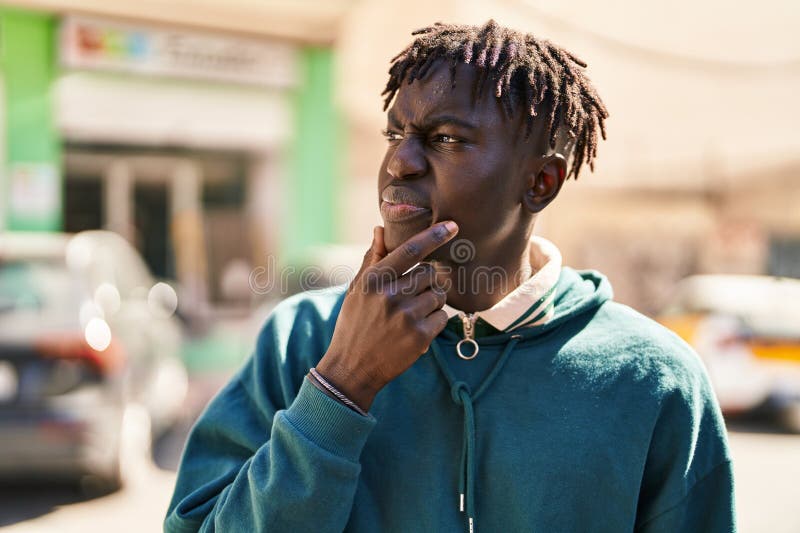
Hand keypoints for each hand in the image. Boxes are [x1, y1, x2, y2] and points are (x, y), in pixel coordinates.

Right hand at [315, 221, 458, 410]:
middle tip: (412, 296)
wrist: (351, 368)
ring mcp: (406, 317)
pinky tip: (416, 330)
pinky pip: (442, 317)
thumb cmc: (354, 324)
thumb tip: (380, 229)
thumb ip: (372, 259)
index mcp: (373, 280)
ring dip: (431, 303)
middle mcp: (389, 296)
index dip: (433, 236)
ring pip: (438, 295)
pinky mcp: (420, 337)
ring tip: (411, 315)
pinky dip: (434, 322)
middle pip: (429, 273)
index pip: (410, 250)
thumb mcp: (357, 290)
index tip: (452, 226)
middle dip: (426, 282)